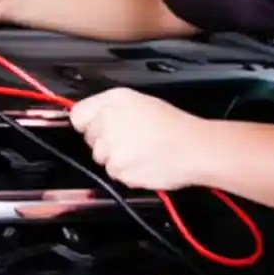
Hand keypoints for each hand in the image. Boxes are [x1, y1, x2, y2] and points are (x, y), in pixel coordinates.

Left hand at [69, 88, 206, 190]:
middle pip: (89, 138)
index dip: (87, 123)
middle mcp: (107, 122)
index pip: (78, 115)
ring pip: (101, 158)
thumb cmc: (174, 125)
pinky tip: (144, 161)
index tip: (96, 127)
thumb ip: (109, 108)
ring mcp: (111, 148)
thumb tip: (88, 118)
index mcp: (113, 101)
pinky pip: (114, 174)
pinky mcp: (119, 170)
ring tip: (140, 150)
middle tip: (130, 138)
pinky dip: (126, 171)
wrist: (195, 148)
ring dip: (116, 157)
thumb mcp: (139, 101)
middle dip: (104, 140)